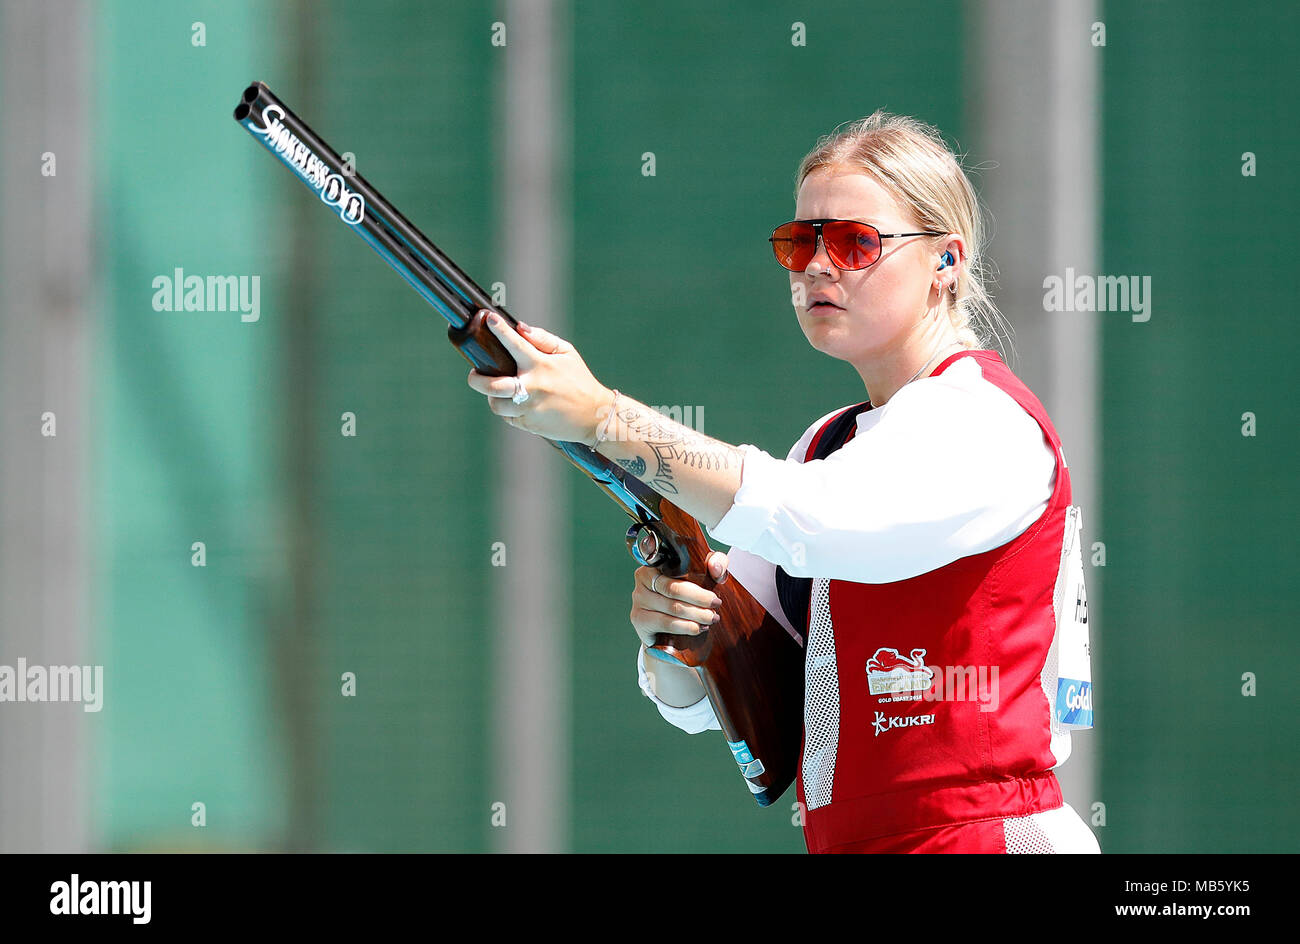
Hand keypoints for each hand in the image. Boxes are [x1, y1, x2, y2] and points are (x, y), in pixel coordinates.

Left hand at [466, 311, 614, 445]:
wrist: (594, 416)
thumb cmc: (579, 381)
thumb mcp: (568, 354)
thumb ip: (543, 339)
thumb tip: (520, 328)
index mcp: (541, 365)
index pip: (515, 344)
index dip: (500, 330)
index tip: (488, 319)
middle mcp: (532, 386)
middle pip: (492, 385)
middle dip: (476, 380)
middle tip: (474, 375)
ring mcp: (529, 408)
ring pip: (496, 404)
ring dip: (493, 397)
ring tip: (499, 392)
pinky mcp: (529, 424)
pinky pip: (508, 417)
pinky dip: (509, 410)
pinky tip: (518, 404)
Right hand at [629, 551, 728, 648]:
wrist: (668, 627)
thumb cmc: (686, 594)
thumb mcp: (703, 575)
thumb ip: (715, 564)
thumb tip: (715, 568)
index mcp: (655, 563)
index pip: (674, 566)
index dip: (694, 578)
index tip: (713, 590)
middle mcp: (642, 579)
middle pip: (673, 588)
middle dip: (699, 599)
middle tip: (716, 605)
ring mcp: (638, 600)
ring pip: (671, 607)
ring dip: (695, 614)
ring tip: (711, 618)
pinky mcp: (639, 620)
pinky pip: (665, 623)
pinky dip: (684, 626)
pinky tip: (697, 628)